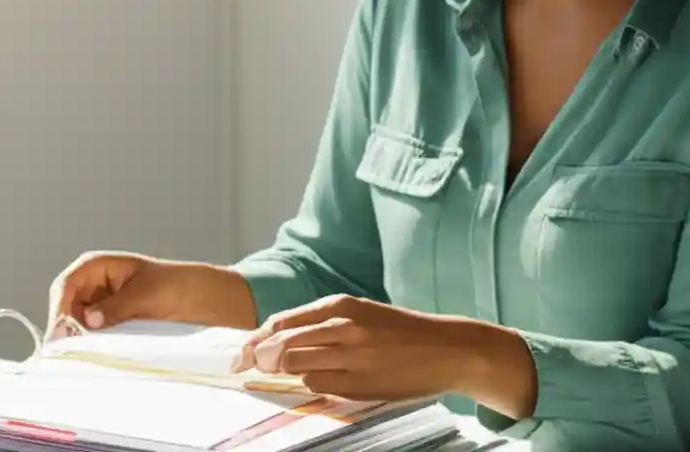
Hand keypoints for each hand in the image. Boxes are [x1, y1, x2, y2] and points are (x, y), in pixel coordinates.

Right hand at [47, 252, 258, 337]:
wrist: (194, 297)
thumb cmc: (171, 284)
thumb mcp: (144, 295)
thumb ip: (116, 307)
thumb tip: (89, 321)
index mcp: (97, 265)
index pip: (67, 285)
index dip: (60, 307)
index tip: (61, 331)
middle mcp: (92, 282)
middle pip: (66, 304)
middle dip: (66, 325)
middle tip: (66, 351)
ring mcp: (97, 301)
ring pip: (75, 320)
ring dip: (76, 336)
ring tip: (78, 355)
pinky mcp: (106, 319)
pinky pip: (89, 330)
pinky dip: (88, 341)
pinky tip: (90, 353)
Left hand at [230, 294, 490, 401]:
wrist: (448, 348)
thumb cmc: (401, 332)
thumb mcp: (361, 314)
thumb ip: (323, 323)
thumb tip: (281, 339)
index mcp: (340, 304)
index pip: (282, 321)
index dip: (255, 339)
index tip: (241, 353)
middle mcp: (342, 325)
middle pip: (281, 344)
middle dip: (257, 358)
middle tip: (244, 369)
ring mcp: (352, 355)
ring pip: (296, 365)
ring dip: (283, 372)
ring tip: (280, 375)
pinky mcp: (362, 382)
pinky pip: (321, 385)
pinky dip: (312, 385)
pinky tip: (319, 382)